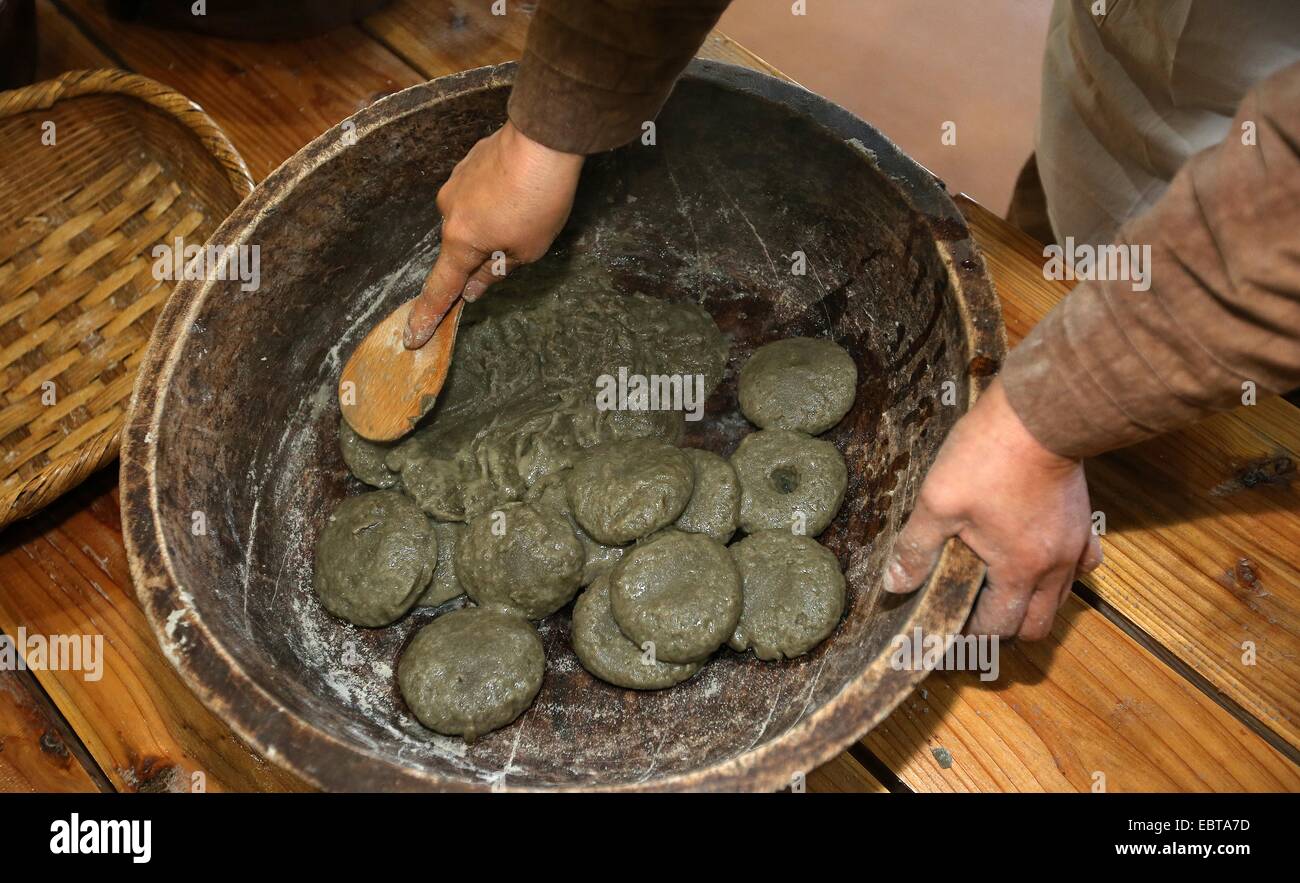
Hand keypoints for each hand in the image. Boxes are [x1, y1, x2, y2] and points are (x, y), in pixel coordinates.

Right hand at [404, 120, 584, 347]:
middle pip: (461, 247)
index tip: (413, 335)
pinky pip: (478, 193)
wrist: (544, 139)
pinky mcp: (468, 163)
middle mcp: (448, 212)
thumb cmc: (539, 201)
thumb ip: (495, 271)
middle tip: (519, 244)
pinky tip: (519, 191)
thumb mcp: (526, 251)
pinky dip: (495, 199)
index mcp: (460, 240)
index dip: (428, 314)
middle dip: (484, 253)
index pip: (440, 287)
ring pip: (471, 218)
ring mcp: (455, 183)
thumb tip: (473, 286)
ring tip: (527, 210)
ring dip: (492, 223)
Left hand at [883, 378, 1102, 639]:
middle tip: (975, 620)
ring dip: (1033, 604)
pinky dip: (1063, 572)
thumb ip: (916, 547)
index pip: (998, 626)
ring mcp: (1074, 543)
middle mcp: (1054, 566)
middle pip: (1037, 624)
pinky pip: (1083, 562)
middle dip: (1006, 630)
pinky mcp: (1083, 519)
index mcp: (1018, 569)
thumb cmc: (987, 455)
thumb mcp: (938, 501)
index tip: (951, 633)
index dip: (973, 637)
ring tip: (1000, 592)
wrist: (1038, 414)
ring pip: (1061, 597)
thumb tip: (895, 583)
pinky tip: (1040, 560)